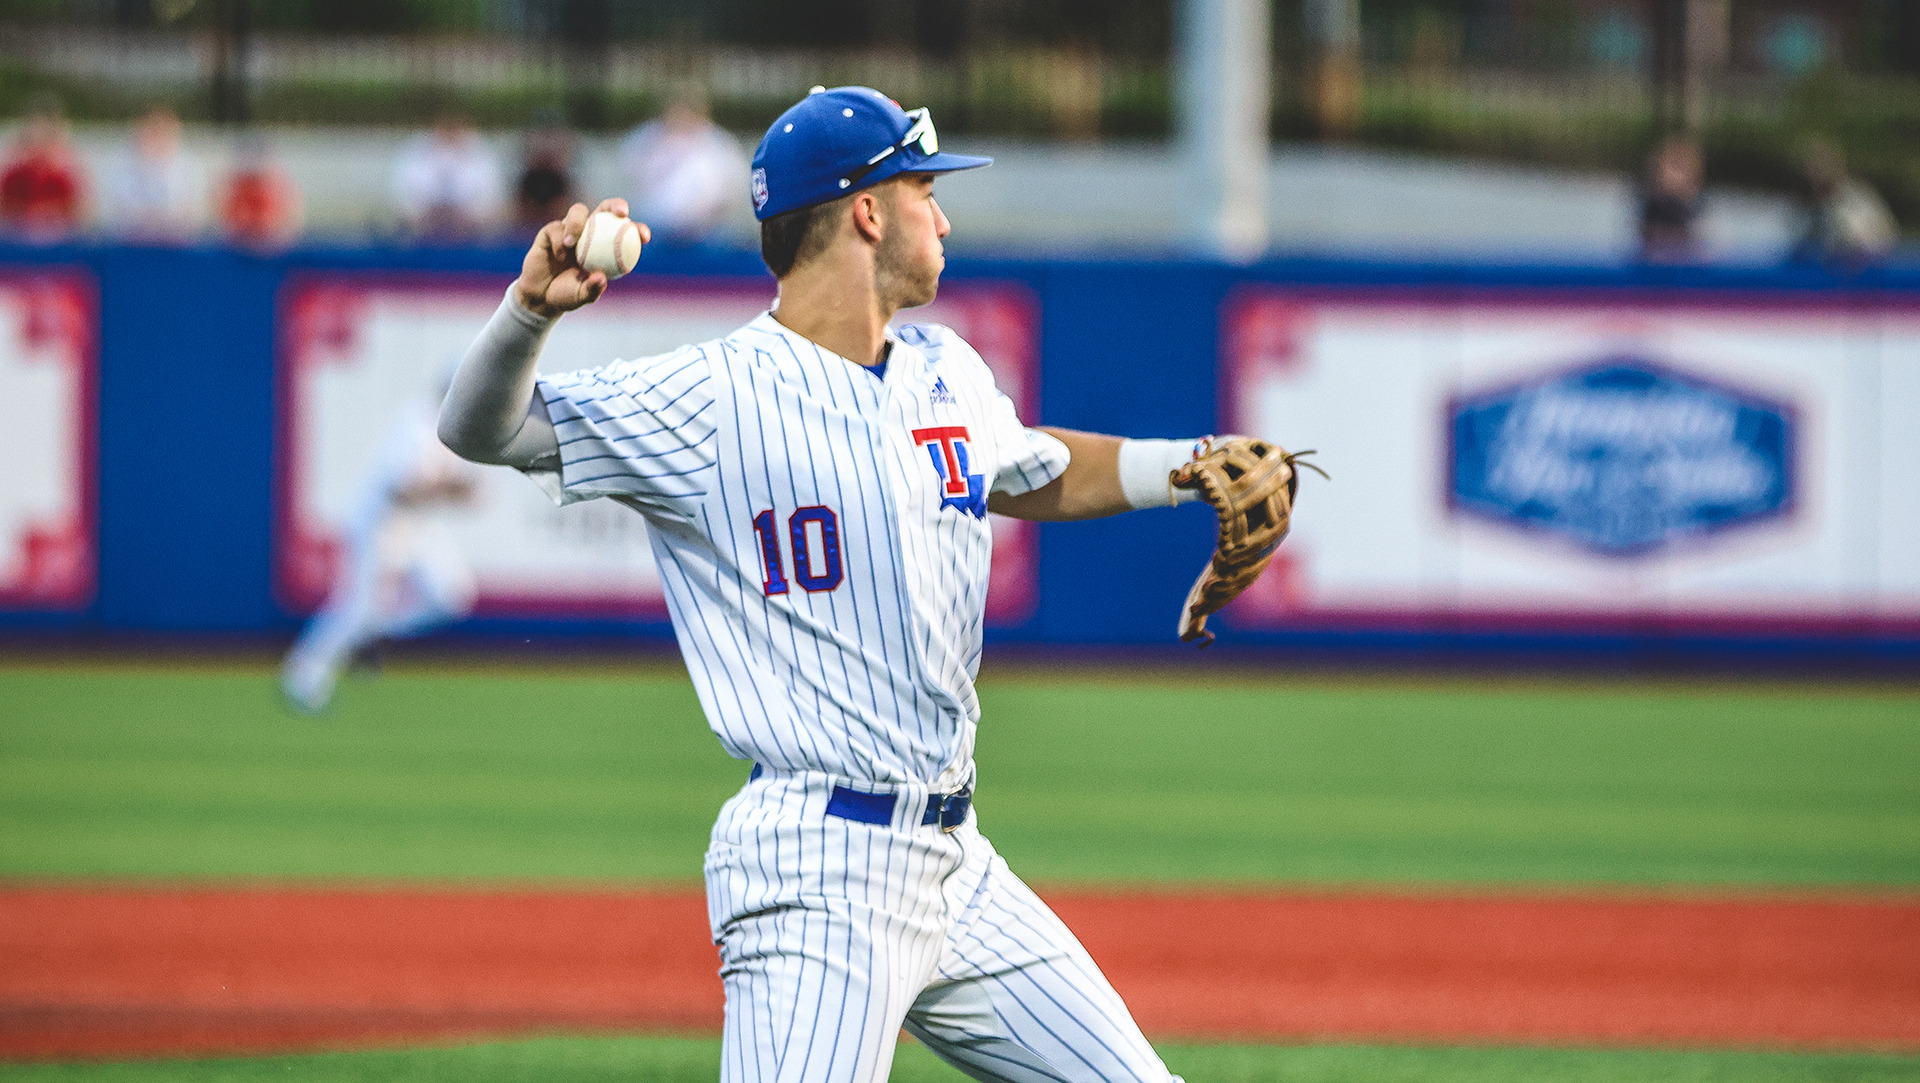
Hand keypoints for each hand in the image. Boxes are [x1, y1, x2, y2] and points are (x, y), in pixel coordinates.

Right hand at [514, 198, 650, 318]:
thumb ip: (592, 289)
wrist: (540, 296)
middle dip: (615, 205)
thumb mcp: (582, 296)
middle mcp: (589, 233)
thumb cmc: (566, 295)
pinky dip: (559, 241)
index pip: (624, 232)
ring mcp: (569, 229)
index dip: (637, 229)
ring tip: (572, 244)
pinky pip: (556, 228)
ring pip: (578, 211)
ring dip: (577, 224)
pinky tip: (560, 254)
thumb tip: (601, 278)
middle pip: (604, 209)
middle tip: (621, 213)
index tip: (644, 237)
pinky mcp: (550, 231)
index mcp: (604, 246)